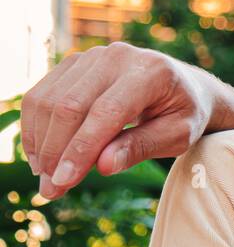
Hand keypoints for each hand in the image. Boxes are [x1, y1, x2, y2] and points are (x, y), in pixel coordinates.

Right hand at [21, 43, 214, 197]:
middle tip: (51, 190)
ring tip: (46, 177)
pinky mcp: (75, 63)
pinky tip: (42, 156)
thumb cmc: (184, 114)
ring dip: (41, 143)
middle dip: (56, 152)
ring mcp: (93, 56)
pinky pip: (42, 95)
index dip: (81, 149)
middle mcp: (119, 56)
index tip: (63, 182)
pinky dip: (37, 127)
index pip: (106, 112)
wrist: (185, 87)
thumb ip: (142, 147)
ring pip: (50, 101)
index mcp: (152, 72)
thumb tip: (103, 166)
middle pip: (71, 106)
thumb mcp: (178, 136)